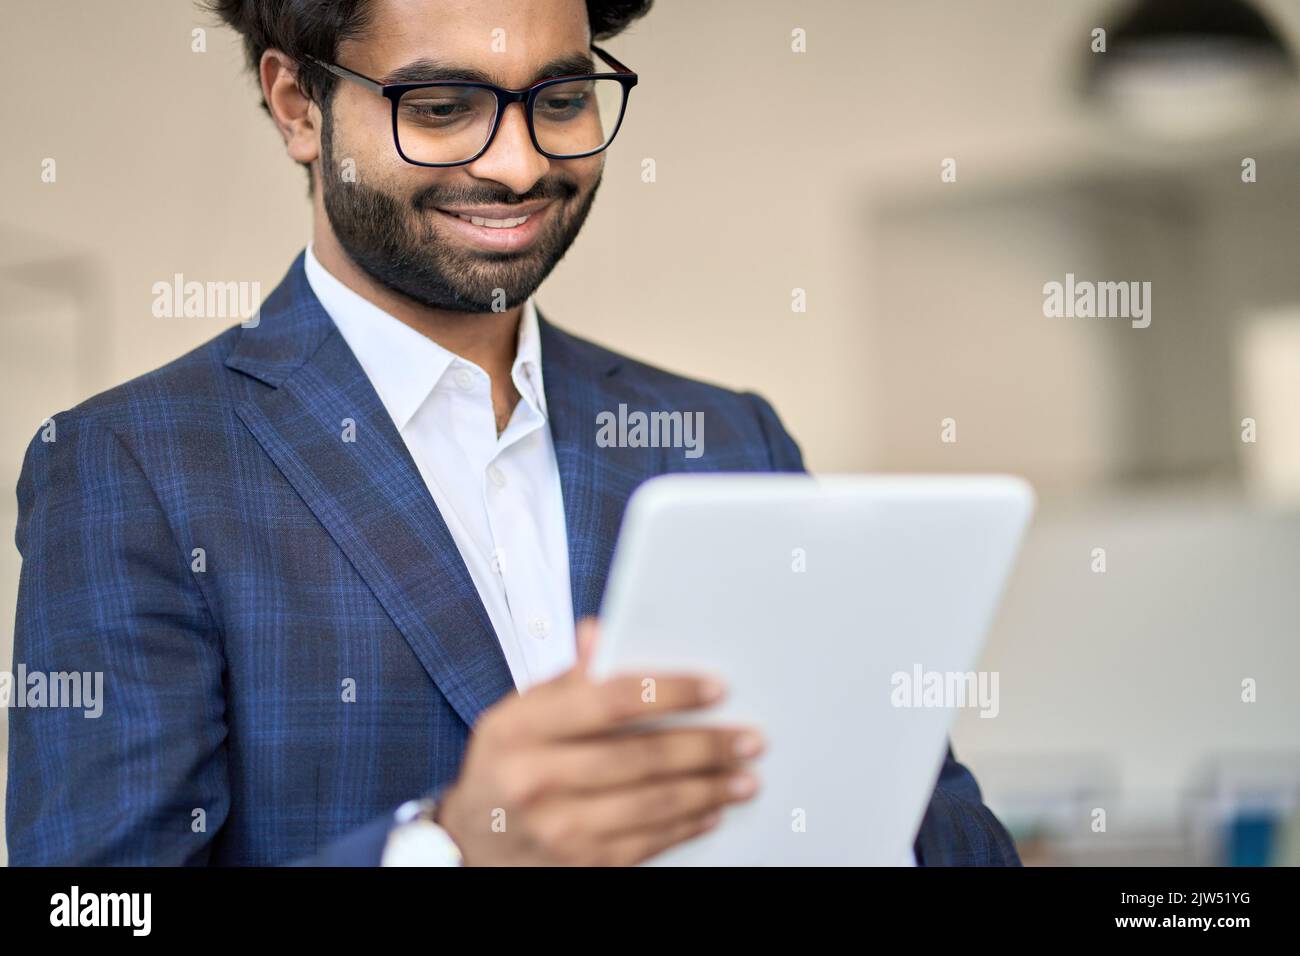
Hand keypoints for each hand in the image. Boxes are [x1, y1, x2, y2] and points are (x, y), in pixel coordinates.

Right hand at [436, 618, 762, 864]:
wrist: (471, 842)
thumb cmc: (505, 764)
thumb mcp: (517, 715)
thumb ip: (565, 679)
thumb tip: (598, 634)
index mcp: (519, 729)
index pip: (608, 700)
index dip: (669, 692)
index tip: (716, 687)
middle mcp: (534, 779)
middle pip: (640, 757)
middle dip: (705, 746)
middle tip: (749, 737)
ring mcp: (557, 829)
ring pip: (653, 805)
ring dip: (708, 790)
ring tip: (744, 775)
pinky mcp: (579, 865)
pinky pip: (647, 842)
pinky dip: (686, 826)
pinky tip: (710, 810)